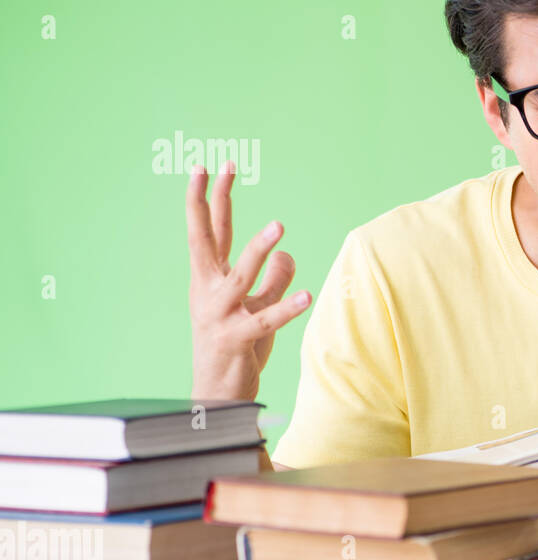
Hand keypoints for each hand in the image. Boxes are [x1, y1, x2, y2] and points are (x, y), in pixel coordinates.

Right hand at [187, 160, 311, 399]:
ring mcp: (218, 315)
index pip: (210, 230)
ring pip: (239, 275)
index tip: (213, 165)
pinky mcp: (235, 339)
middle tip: (225, 169)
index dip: (212, 198)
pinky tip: (308, 295)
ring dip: (258, 249)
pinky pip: (264, 319)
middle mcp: (208, 291)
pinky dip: (286, 306)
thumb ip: (273, 278)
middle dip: (215, 201)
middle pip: (207, 238)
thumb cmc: (238, 346)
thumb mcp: (258, 305)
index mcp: (210, 279)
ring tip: (280, 226)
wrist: (218, 394)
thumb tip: (288, 255)